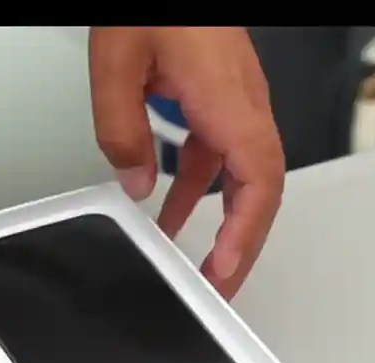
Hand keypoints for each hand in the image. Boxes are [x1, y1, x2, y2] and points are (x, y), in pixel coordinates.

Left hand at [88, 27, 284, 299]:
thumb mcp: (116, 60)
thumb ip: (121, 126)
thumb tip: (137, 179)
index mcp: (228, 98)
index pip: (257, 181)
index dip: (247, 234)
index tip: (227, 273)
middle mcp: (242, 103)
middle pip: (258, 189)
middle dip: (240, 244)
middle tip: (217, 290)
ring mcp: (234, 99)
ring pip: (237, 174)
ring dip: (216, 219)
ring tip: (189, 262)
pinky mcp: (217, 94)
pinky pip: (216, 152)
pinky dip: (196, 187)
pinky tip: (167, 206)